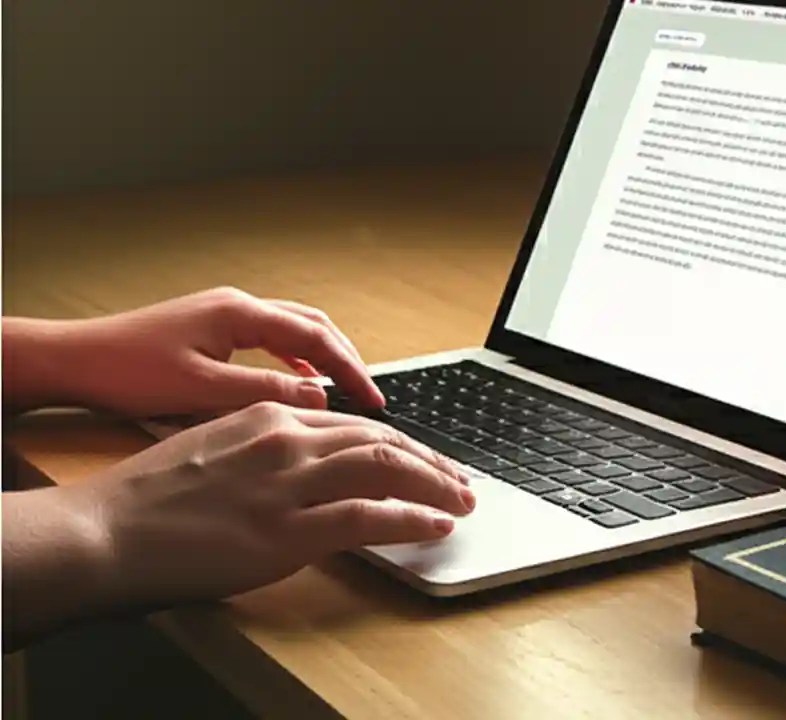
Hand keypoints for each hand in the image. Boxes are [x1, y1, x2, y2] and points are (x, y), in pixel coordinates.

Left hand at [66, 286, 383, 416]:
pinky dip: (295, 359)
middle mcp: (237, 306)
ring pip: (292, 330)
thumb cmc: (128, 372)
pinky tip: (300, 382)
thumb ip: (264, 393)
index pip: (315, 338)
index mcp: (240, 313)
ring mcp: (224, 315)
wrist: (75, 360)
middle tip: (369, 394)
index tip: (373, 398)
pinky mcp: (212, 331)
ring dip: (323, 357)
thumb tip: (319, 397)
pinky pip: (270, 340)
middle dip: (345, 358)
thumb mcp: (200, 390)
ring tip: (345, 388)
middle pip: (312, 325)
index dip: (350, 369)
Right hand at [72, 401, 473, 610]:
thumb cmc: (147, 500)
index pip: (354, 426)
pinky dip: (412, 519)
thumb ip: (266, 454)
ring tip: (463, 501)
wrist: (102, 532)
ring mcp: (288, 483)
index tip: (425, 460)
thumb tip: (308, 471)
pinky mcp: (287, 528)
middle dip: (431, 461)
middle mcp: (285, 440)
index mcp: (267, 418)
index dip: (401, 444)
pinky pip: (371, 516)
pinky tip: (434, 524)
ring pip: (387, 468)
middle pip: (381, 440)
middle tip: (461, 481)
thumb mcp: (213, 452)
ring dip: (436, 484)